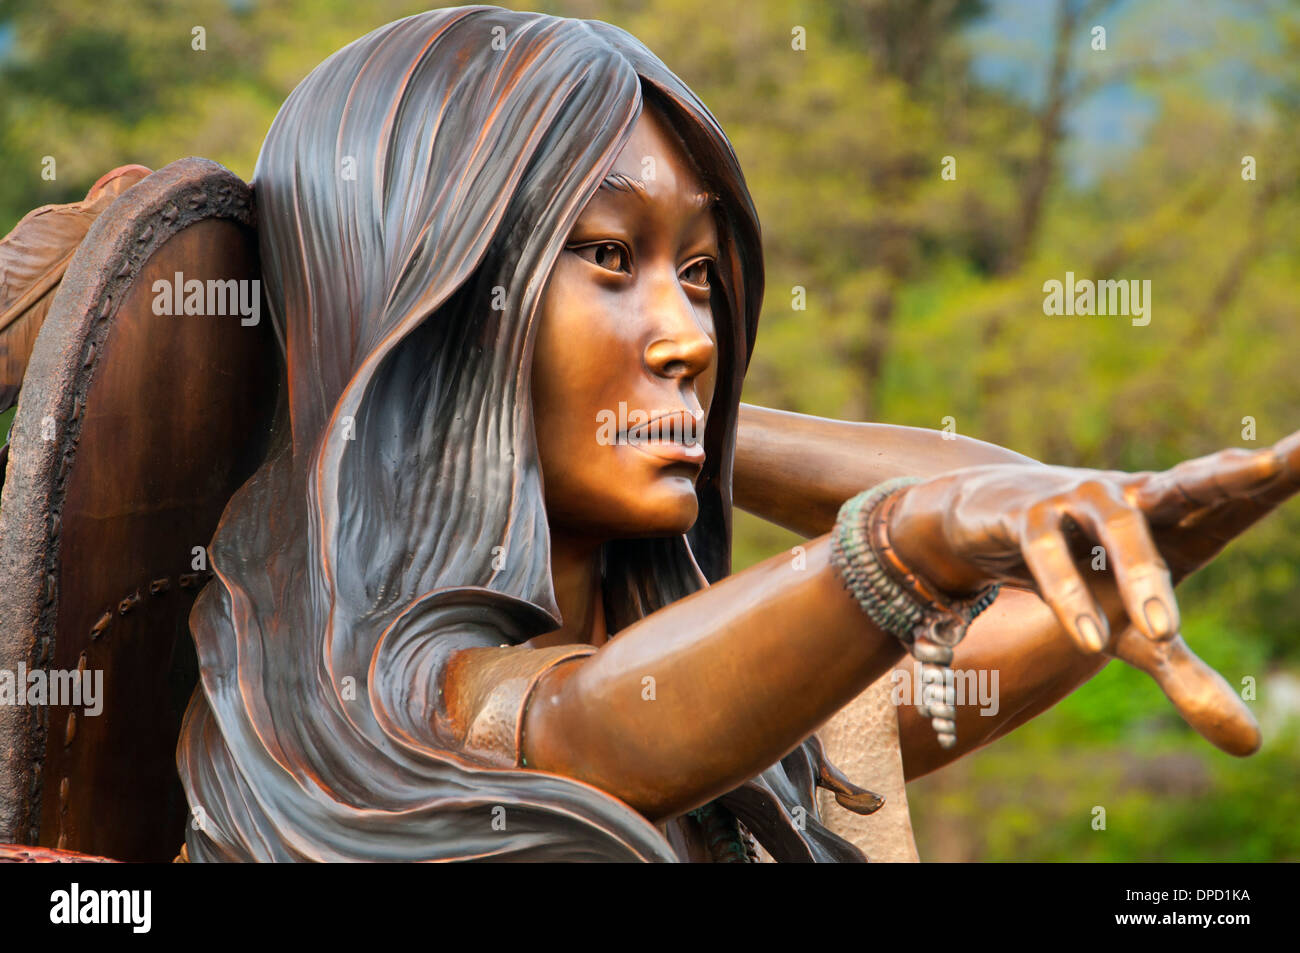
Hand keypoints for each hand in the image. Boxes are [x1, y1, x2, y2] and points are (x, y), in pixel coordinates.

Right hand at [886, 430, 1299, 754]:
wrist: (981, 522)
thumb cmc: (1083, 572)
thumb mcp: (1136, 632)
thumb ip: (1190, 677)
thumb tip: (1250, 747)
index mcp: (1181, 518)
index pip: (1240, 498)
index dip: (1281, 476)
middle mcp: (1141, 498)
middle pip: (1196, 482)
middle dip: (1238, 472)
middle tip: (1277, 462)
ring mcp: (1082, 500)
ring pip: (1121, 526)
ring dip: (1141, 574)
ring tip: (1164, 631)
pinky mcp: (1028, 516)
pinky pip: (1049, 553)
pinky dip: (1068, 595)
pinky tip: (1088, 639)